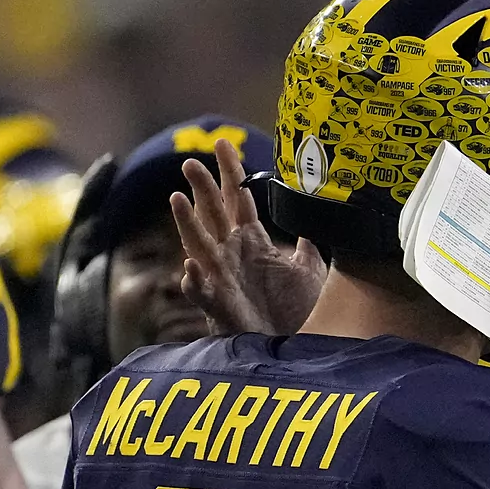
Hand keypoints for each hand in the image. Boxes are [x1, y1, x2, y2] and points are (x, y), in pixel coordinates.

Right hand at [172, 139, 325, 334]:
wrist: (290, 345)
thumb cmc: (294, 310)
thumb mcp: (309, 270)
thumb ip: (307, 244)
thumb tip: (313, 220)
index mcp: (252, 241)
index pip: (238, 199)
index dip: (230, 172)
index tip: (223, 143)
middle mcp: (231, 254)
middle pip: (213, 213)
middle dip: (202, 188)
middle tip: (191, 162)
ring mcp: (221, 277)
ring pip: (197, 244)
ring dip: (186, 223)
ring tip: (176, 199)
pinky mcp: (218, 304)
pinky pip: (200, 291)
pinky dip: (194, 280)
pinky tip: (190, 266)